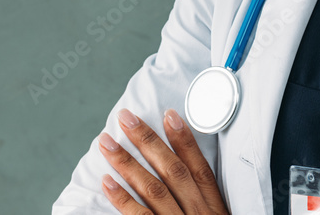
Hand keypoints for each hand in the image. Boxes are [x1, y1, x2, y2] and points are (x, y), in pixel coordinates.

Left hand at [97, 107, 228, 213]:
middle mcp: (197, 212)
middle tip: (126, 117)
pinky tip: (107, 181)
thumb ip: (203, 203)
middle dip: (147, 141)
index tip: (169, 115)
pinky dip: (122, 198)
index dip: (184, 139)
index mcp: (213, 207)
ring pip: (152, 188)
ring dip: (127, 162)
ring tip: (106, 142)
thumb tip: (183, 178)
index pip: (199, 167)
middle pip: (173, 170)